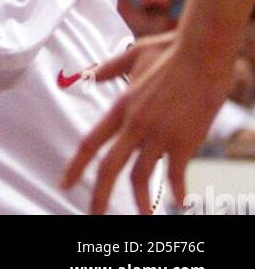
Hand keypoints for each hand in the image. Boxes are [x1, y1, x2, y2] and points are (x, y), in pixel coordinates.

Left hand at [62, 33, 231, 214]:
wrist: (202, 55)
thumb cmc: (170, 51)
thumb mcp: (133, 54)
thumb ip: (109, 67)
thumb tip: (89, 72)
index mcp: (121, 106)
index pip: (91, 142)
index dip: (76, 166)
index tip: (65, 185)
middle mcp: (135, 124)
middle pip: (110, 167)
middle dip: (99, 196)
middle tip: (93, 215)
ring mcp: (159, 135)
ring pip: (141, 177)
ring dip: (141, 201)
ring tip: (142, 218)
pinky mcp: (184, 141)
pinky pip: (176, 174)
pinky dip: (177, 191)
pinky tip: (180, 202)